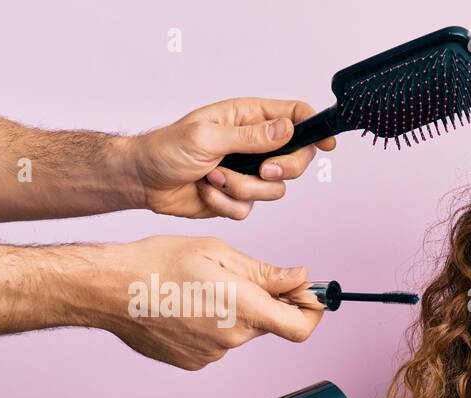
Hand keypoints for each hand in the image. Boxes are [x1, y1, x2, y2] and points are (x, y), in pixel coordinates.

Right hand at [89, 235, 323, 369]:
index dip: (312, 312)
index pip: (301, 327)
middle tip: (236, 276)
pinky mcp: (193, 361)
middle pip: (268, 323)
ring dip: (233, 311)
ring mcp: (212, 354)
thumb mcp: (217, 254)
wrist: (107, 289)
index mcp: (245, 308)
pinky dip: (210, 324)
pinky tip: (184, 305)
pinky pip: (216, 342)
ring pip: (239, 331)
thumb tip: (300, 278)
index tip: (309, 296)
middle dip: (264, 301)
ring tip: (198, 288)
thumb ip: (264, 272)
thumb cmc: (158, 262)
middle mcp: (233, 338)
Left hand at [127, 98, 336, 219]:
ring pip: (275, 189)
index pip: (294, 115)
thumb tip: (287, 128)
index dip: (315, 127)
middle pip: (296, 158)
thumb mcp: (208, 136)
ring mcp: (248, 171)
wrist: (144, 182)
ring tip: (214, 178)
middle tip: (262, 169)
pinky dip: (227, 203)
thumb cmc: (166, 149)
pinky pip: (251, 208)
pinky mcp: (238, 196)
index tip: (327, 143)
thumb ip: (251, 136)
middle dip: (282, 169)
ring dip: (243, 188)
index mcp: (247, 118)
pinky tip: (206, 190)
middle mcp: (253, 144)